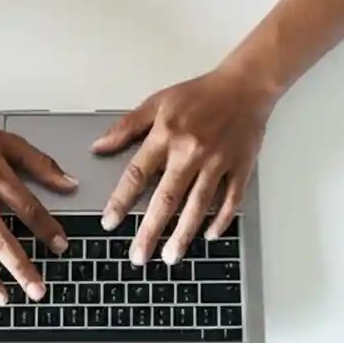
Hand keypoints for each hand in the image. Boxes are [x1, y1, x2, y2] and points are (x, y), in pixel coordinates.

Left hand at [92, 69, 275, 265]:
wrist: (245, 85)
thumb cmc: (200, 94)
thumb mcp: (157, 103)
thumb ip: (126, 127)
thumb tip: (98, 147)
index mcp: (167, 135)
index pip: (138, 174)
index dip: (121, 201)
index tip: (110, 223)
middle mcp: (191, 151)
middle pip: (167, 199)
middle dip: (151, 231)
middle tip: (138, 257)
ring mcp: (218, 161)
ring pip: (198, 205)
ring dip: (184, 234)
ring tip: (171, 257)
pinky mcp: (241, 167)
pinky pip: (230, 199)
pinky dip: (220, 220)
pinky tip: (209, 236)